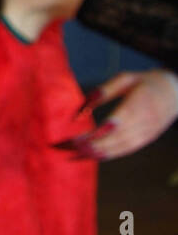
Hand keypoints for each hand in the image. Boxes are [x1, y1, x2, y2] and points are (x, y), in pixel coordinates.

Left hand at [57, 70, 177, 160]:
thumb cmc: (144, 82)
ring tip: (75, 154)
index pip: (117, 123)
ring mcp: (148, 132)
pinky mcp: (147, 139)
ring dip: (98, 153)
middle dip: (92, 145)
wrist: (175, 92)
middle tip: (69, 147)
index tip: (77, 137)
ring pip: (121, 147)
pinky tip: (91, 156)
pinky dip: (109, 155)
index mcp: (140, 103)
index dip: (97, 133)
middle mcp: (146, 121)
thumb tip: (81, 109)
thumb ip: (103, 91)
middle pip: (117, 138)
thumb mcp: (125, 78)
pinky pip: (126, 150)